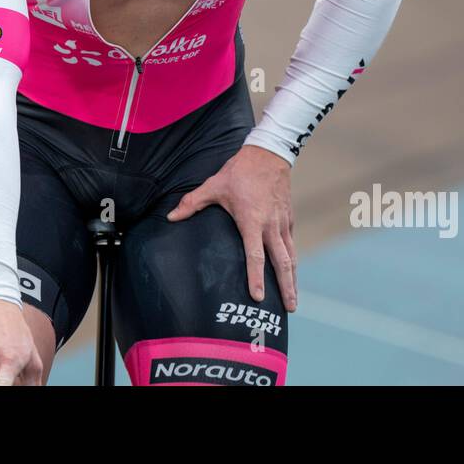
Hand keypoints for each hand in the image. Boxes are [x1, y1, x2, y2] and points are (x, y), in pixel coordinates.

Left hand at [167, 144, 296, 310]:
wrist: (268, 154)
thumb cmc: (239, 172)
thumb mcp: (214, 185)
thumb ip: (192, 203)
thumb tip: (171, 217)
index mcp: (252, 221)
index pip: (255, 255)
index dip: (256, 277)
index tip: (257, 297)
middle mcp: (270, 225)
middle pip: (281, 262)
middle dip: (286, 286)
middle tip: (290, 308)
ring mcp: (282, 223)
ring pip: (290, 256)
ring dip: (293, 278)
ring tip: (293, 299)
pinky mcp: (289, 219)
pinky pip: (291, 244)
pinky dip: (293, 261)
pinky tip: (291, 273)